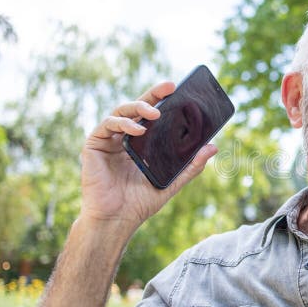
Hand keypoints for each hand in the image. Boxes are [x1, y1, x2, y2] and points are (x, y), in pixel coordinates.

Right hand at [79, 81, 217, 231]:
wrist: (116, 220)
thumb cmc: (140, 203)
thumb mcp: (172, 181)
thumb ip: (191, 165)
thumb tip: (213, 147)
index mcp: (141, 143)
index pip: (152, 115)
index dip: (163, 100)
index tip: (179, 89)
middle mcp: (124, 137)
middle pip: (138, 107)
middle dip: (153, 94)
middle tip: (170, 86)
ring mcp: (108, 140)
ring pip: (122, 111)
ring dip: (139, 107)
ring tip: (156, 113)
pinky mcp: (94, 145)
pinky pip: (107, 126)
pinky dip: (123, 124)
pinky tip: (138, 129)